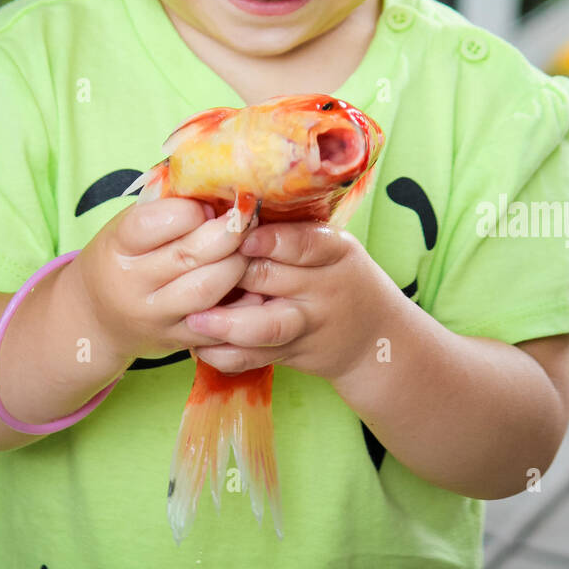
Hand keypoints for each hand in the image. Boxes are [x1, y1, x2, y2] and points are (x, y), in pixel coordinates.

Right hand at [77, 198, 256, 363]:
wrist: (97, 319)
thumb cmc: (122, 258)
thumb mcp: (127, 226)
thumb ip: (166, 207)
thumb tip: (220, 191)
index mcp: (116, 248)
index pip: (151, 224)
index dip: (189, 211)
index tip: (207, 206)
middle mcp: (132, 286)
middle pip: (188, 256)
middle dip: (227, 233)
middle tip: (246, 219)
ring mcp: (156, 317)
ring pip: (208, 289)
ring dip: (238, 263)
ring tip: (249, 246)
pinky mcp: (179, 340)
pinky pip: (222, 321)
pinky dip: (244, 300)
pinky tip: (254, 280)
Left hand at [184, 221, 392, 381]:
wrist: (375, 336)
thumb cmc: (341, 276)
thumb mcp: (333, 246)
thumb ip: (292, 232)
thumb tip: (231, 210)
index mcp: (334, 251)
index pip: (305, 242)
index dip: (271, 240)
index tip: (242, 236)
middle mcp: (322, 288)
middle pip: (272, 279)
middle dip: (230, 274)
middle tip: (192, 268)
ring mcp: (307, 325)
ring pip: (264, 327)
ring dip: (225, 323)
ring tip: (193, 318)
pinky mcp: (292, 354)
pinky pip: (255, 359)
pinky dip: (225, 355)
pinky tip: (198, 344)